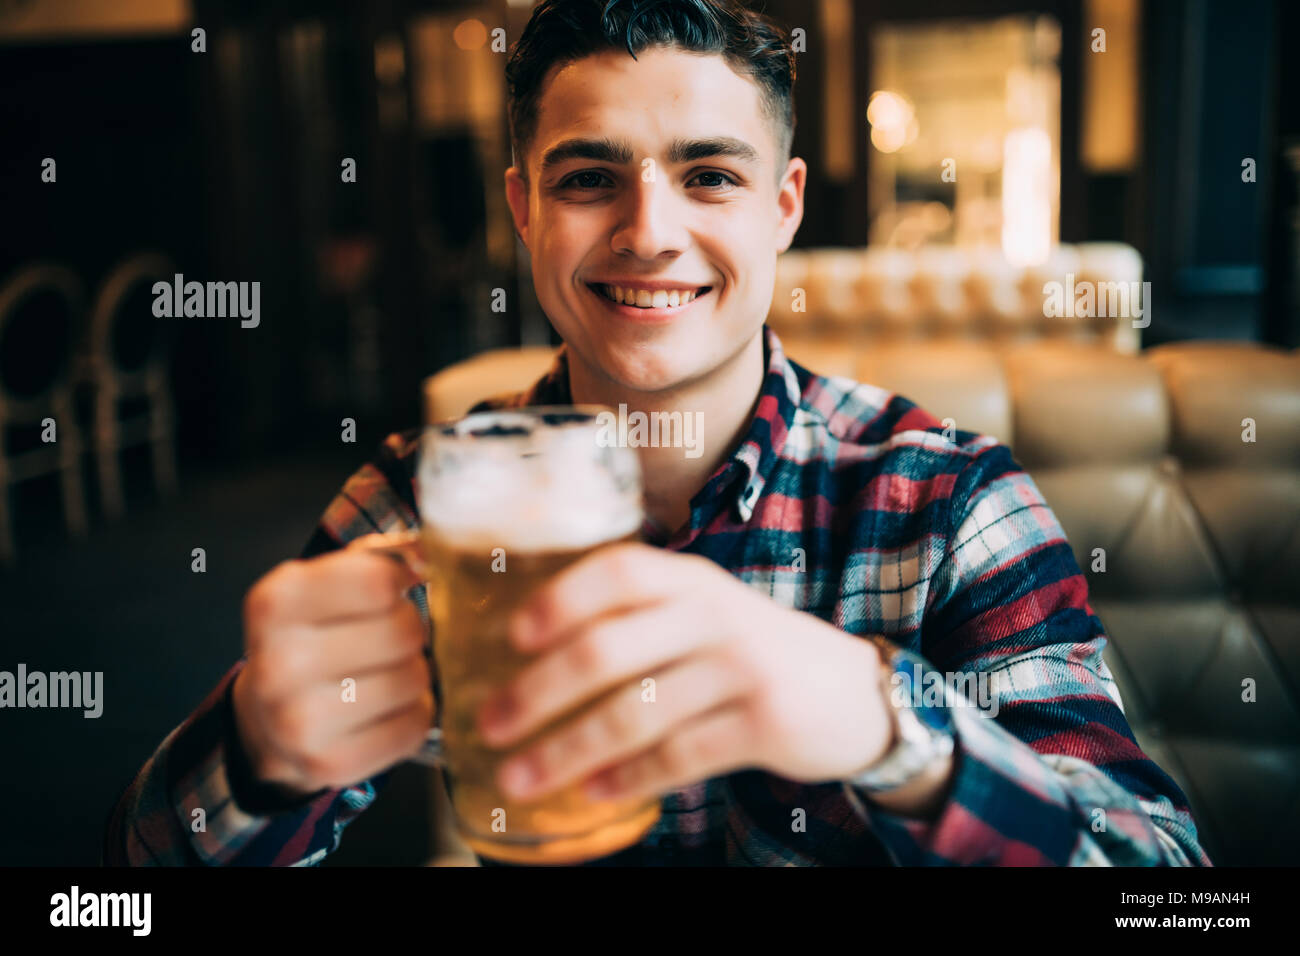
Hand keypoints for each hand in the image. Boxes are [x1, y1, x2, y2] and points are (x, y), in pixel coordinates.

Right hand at [232, 533, 434, 797]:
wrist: (266, 720)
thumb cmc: (314, 636)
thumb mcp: (326, 583)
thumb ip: (382, 556)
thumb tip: (434, 551)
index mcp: (275, 602)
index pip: (377, 579)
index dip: (404, 579)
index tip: (398, 586)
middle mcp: (279, 662)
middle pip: (403, 630)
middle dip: (411, 629)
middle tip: (391, 638)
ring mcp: (299, 721)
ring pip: (414, 678)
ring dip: (414, 672)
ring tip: (385, 673)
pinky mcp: (329, 765)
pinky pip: (415, 728)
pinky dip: (415, 714)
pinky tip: (388, 709)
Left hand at [474, 542, 893, 806]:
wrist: (853, 692)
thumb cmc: (752, 651)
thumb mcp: (705, 612)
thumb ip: (640, 617)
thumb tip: (532, 654)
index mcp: (691, 580)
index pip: (618, 571)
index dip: (561, 599)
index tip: (512, 636)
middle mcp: (715, 615)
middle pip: (609, 649)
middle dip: (539, 691)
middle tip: (491, 724)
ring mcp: (742, 669)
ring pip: (635, 713)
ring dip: (567, 750)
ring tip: (520, 778)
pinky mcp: (765, 724)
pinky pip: (680, 756)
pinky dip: (629, 778)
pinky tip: (593, 793)